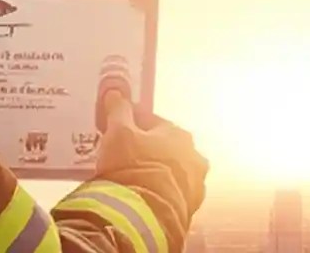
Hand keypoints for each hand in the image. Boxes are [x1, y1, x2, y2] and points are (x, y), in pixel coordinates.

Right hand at [95, 91, 209, 211]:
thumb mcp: (118, 131)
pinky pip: (169, 195)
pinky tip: (139, 195)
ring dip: (153, 172)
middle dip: (145, 149)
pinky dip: (156, 193)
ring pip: (169, 172)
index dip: (130, 122)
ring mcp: (194, 186)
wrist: (141, 215)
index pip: (152, 121)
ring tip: (129, 178)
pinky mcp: (188, 209)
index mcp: (179, 135)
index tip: (115, 127)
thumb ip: (118, 109)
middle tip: (122, 154)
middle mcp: (194, 158)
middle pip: (164, 147)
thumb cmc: (131, 167)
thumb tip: (116, 93)